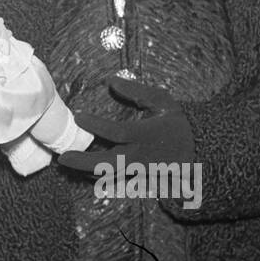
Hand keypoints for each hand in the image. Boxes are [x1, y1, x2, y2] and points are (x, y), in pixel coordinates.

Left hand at [58, 75, 194, 172]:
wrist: (197, 152)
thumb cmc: (176, 122)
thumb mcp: (163, 102)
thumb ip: (137, 91)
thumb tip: (111, 80)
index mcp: (146, 135)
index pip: (118, 132)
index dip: (97, 126)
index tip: (78, 116)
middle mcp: (141, 155)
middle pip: (109, 163)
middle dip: (84, 162)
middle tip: (62, 158)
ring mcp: (139, 170)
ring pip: (109, 175)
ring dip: (86, 171)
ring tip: (66, 162)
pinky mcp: (138, 177)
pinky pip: (115, 179)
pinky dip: (98, 176)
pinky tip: (81, 170)